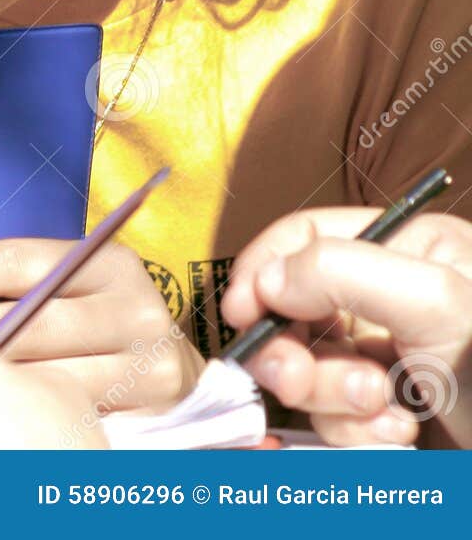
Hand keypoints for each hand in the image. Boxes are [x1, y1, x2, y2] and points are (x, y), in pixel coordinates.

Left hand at [0, 238, 201, 412]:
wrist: (171, 377)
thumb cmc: (92, 326)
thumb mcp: (64, 292)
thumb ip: (7, 290)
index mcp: (106, 262)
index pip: (14, 262)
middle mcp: (134, 307)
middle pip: (24, 321)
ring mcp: (148, 363)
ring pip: (42, 375)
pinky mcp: (149, 412)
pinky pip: (67, 416)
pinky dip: (14, 419)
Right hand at [220, 208, 471, 448]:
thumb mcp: (438, 304)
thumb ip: (344, 272)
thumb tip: (266, 280)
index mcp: (409, 250)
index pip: (305, 237)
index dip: (264, 269)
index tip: (242, 313)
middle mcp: (393, 301)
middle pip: (296, 312)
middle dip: (297, 353)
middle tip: (297, 381)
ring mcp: (389, 362)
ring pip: (311, 374)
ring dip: (336, 403)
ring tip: (388, 416)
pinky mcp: (388, 417)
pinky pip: (336, 423)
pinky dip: (358, 439)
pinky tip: (402, 442)